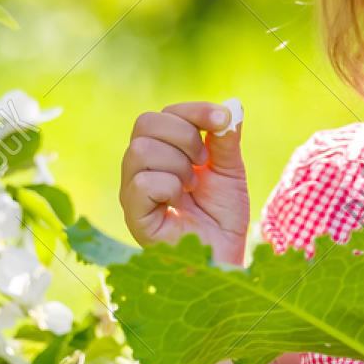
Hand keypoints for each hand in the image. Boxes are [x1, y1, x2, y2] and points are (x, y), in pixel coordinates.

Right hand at [119, 101, 248, 264]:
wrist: (225, 256)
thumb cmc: (223, 217)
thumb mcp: (230, 171)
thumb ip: (226, 139)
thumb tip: (230, 106)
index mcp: (162, 151)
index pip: (164, 114)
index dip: (195, 111)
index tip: (222, 121)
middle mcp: (141, 167)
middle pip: (145, 123)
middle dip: (184, 136)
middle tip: (203, 162)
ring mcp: (133, 191)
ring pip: (141, 149)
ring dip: (178, 164)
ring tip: (192, 186)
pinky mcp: (133, 215)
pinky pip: (142, 182)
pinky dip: (169, 187)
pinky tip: (180, 202)